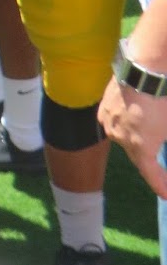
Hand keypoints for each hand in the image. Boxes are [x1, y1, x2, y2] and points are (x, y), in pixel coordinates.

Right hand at [99, 75, 166, 196]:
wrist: (145, 69)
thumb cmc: (164, 100)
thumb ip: (163, 139)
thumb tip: (160, 140)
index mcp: (141, 148)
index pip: (151, 174)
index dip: (160, 186)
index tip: (166, 195)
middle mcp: (121, 139)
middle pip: (137, 156)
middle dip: (149, 160)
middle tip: (160, 164)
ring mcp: (109, 123)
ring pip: (124, 137)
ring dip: (136, 136)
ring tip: (148, 126)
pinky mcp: (103, 108)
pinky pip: (115, 122)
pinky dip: (126, 122)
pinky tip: (135, 112)